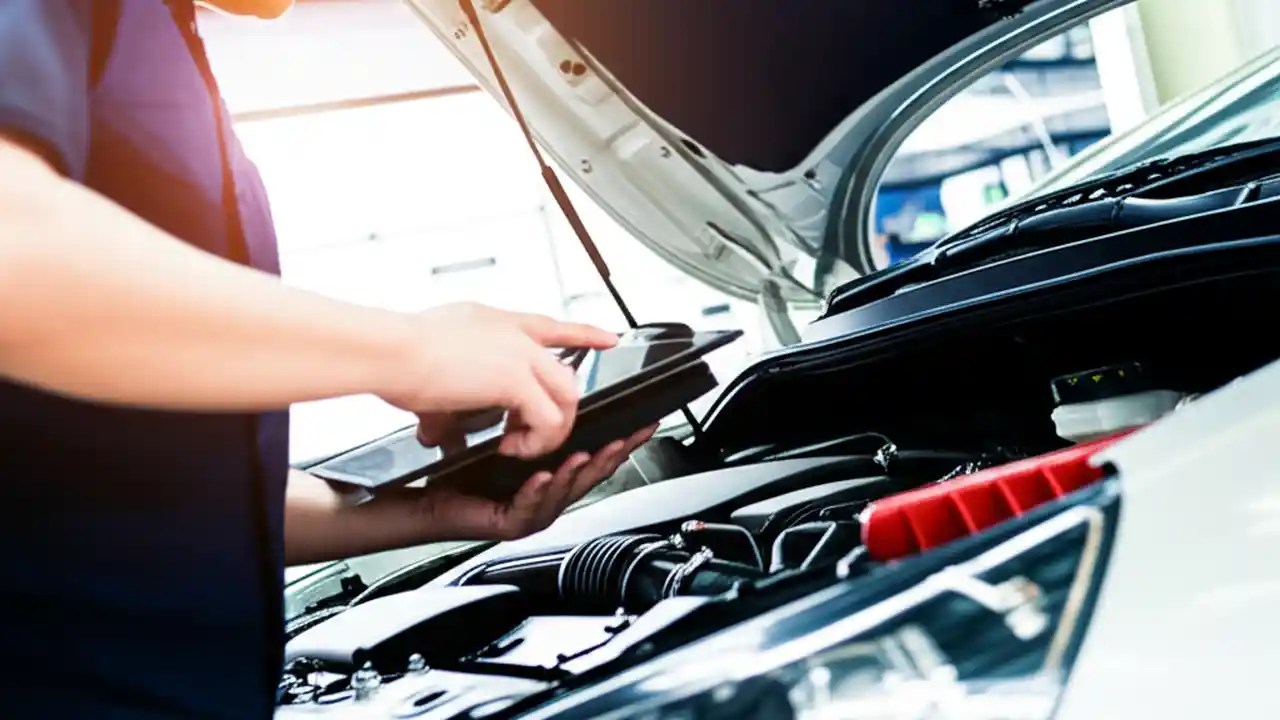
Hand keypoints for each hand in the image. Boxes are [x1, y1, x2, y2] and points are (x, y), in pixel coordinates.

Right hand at [382, 303, 616, 457]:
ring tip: (521, 445)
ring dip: (549, 428)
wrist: (389, 351)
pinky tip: (513, 447)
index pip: (551, 326)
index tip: (607, 337)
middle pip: (567, 370)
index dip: (584, 333)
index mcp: (495, 323)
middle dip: (562, 407)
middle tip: (538, 433)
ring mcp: (520, 354)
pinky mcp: (516, 380)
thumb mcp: (429, 371)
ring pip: (567, 395)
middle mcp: (514, 334)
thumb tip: (440, 428)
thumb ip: (446, 400)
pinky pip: (548, 419)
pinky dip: (535, 440)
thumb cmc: (395, 354)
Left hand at [413, 423, 658, 540]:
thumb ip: (533, 421)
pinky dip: (538, 492)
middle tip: (631, 437)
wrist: (422, 498)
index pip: (591, 456)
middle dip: (612, 456)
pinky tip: (546, 475)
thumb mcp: (504, 437)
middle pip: (588, 477)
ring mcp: (527, 512)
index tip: (641, 423)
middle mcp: (543, 495)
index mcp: (549, 476)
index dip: (618, 441)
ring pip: (564, 494)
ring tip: (591, 453)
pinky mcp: (506, 524)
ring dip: (578, 473)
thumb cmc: (457, 471)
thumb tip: (556, 392)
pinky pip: (528, 509)